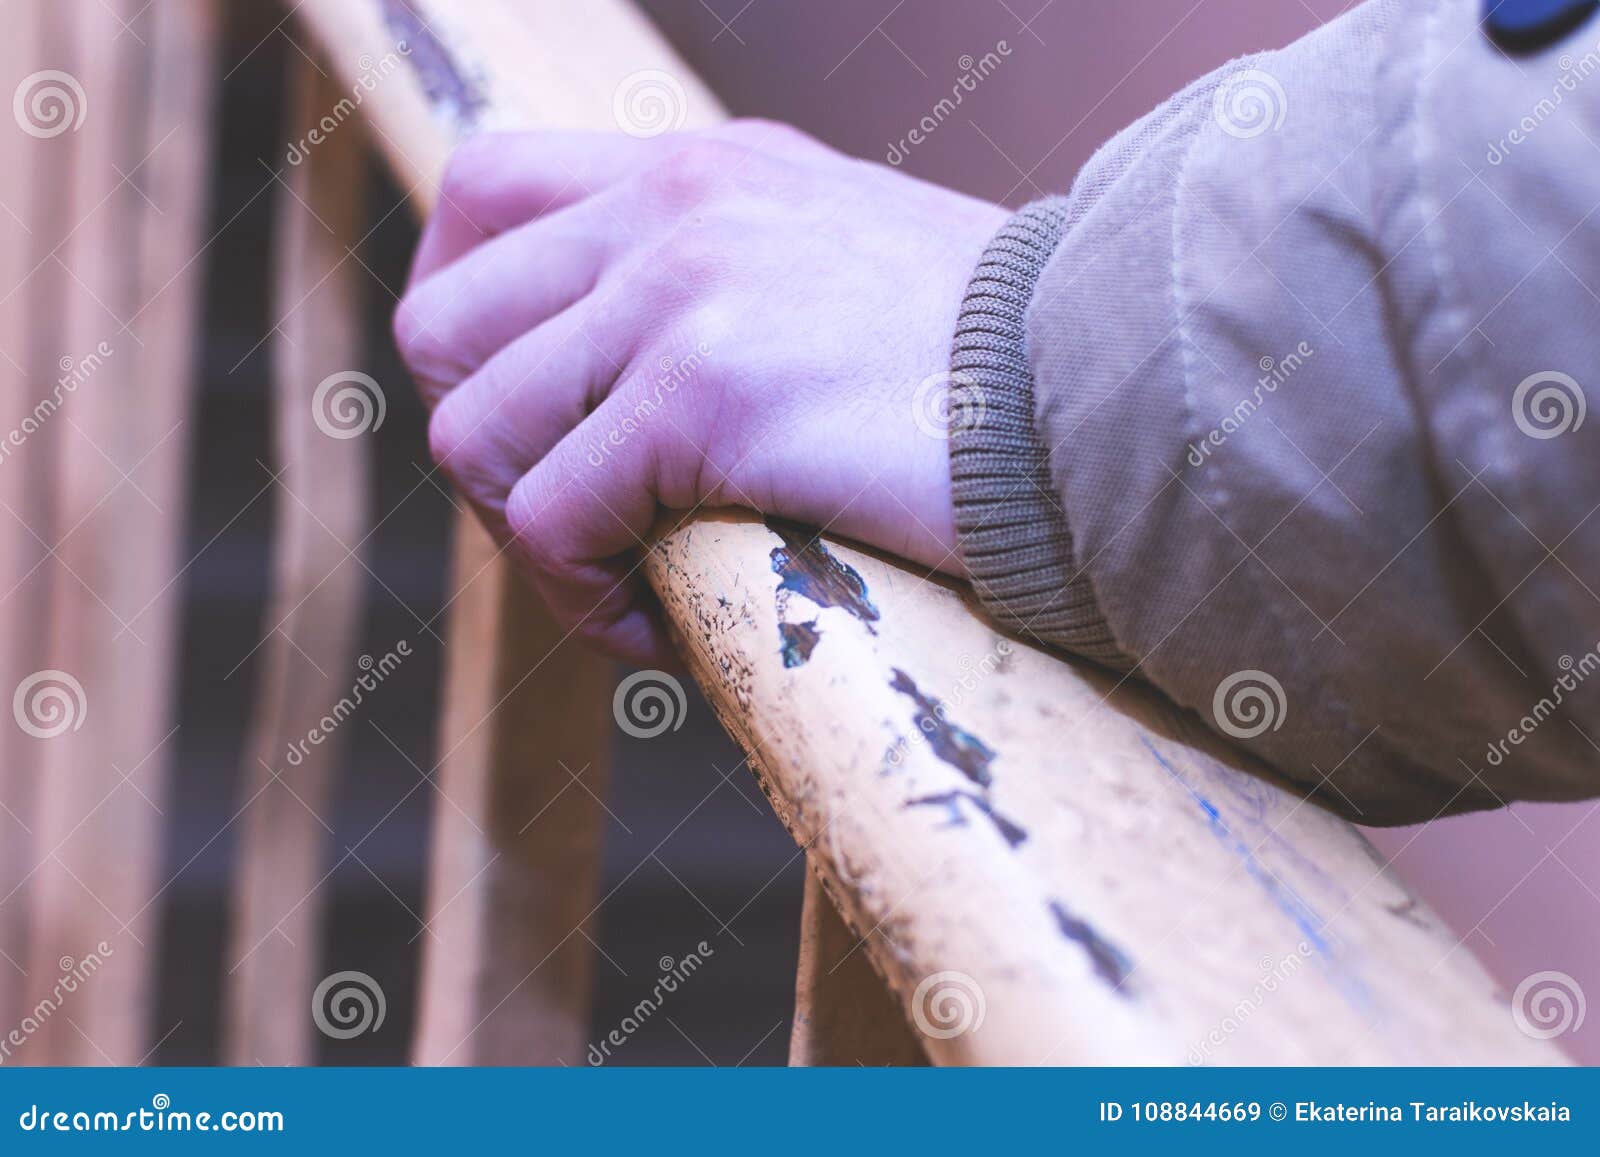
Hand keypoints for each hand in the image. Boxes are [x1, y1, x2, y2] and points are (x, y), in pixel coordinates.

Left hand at [394, 120, 1007, 663]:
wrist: (1114, 394)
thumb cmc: (997, 371)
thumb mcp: (838, 273)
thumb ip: (730, 289)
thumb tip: (637, 390)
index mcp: (703, 170)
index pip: (484, 193)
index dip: (467, 321)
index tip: (526, 421)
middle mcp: (675, 208)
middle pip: (441, 323)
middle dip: (483, 453)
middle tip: (574, 525)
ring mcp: (683, 292)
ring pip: (475, 432)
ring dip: (528, 539)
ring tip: (620, 586)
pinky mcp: (710, 393)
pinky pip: (554, 517)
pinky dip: (584, 594)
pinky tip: (665, 622)